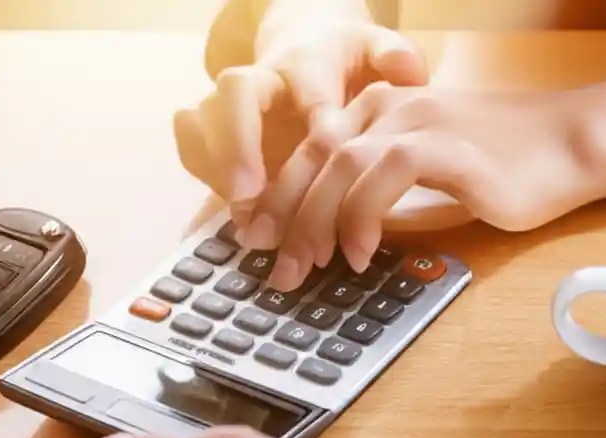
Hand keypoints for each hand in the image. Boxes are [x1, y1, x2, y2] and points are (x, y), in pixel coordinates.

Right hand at [175, 16, 427, 228]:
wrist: (303, 45)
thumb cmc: (346, 60)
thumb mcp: (376, 51)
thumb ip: (394, 58)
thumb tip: (411, 69)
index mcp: (309, 61)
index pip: (307, 86)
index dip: (311, 123)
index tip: (320, 157)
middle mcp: (263, 78)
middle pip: (236, 96)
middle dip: (236, 144)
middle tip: (245, 194)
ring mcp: (232, 103)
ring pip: (204, 122)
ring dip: (219, 174)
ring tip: (247, 224)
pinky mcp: (215, 129)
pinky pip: (194, 148)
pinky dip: (210, 184)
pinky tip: (240, 220)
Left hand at [257, 86, 599, 289]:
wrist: (570, 145)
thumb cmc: (503, 163)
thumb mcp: (427, 168)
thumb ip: (380, 185)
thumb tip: (335, 231)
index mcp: (380, 106)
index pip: (309, 150)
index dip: (277, 197)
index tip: (258, 241)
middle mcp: (390, 105)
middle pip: (314, 158)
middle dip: (285, 219)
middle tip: (274, 269)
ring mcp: (418, 121)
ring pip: (339, 166)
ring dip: (315, 223)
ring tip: (309, 269)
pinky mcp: (446, 145)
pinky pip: (385, 176)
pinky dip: (362, 216)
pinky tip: (362, 254)